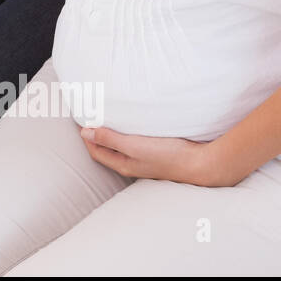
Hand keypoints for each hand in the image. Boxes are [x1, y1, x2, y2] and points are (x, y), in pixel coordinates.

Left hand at [78, 125, 240, 185]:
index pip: (95, 150)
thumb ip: (109, 138)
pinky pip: (134, 143)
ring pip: (120, 146)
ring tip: (106, 118)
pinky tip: (131, 125)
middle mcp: (131, 164)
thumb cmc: (167, 155)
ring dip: (111, 133)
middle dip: (95, 134)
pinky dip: (126, 134)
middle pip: (106, 149)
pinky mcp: (155, 153)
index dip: (86, 135)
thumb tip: (84, 132)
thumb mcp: (134, 145)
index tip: (80, 118)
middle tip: (89, 116)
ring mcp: (144, 160)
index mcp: (123, 164)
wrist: (200, 163)